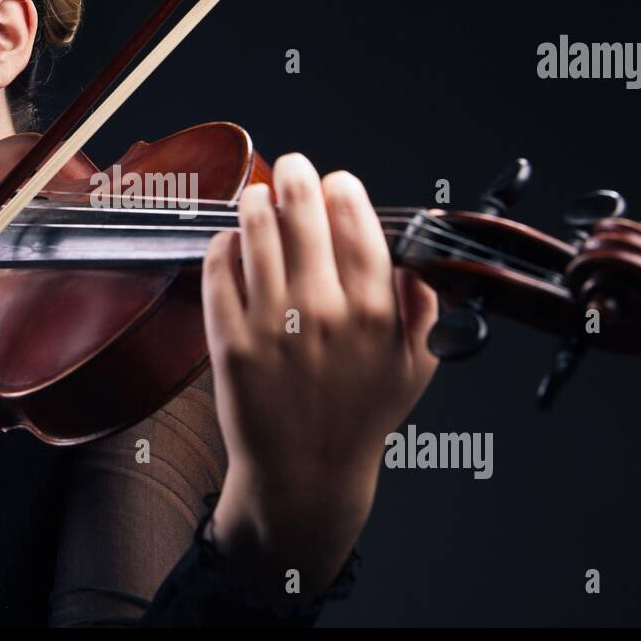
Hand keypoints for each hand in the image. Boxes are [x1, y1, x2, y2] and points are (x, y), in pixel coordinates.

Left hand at [200, 152, 439, 596]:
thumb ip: (421, 308)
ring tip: (255, 198)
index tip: (336, 181)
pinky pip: (219, 273)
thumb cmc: (358, 419)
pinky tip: (230, 242)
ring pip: (257, 235)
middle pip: (303, 215)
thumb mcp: (413, 366)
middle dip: (294, 177)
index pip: (357, 224)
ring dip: (254, 205)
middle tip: (290, 166)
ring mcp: (272, 325)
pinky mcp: (229, 342)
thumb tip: (415, 260)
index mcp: (373, 312)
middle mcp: (323, 312)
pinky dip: (223, 247)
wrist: (304, 474)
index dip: (343, 190)